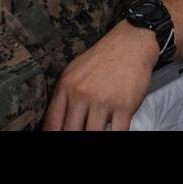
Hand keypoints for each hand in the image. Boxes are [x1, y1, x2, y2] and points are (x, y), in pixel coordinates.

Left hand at [43, 21, 157, 129]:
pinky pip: (117, 133)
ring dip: (93, 135)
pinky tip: (113, 131)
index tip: (57, 138)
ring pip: (92, 134)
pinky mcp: (124, 106)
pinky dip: (115, 136)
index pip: (52, 123)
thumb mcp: (73, 72)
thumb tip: (53, 123)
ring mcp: (103, 101)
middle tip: (80, 132)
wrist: (130, 44)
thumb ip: (63, 96)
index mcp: (66, 86)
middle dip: (73, 137)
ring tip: (95, 130)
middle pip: (70, 132)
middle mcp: (81, 94)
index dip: (53, 135)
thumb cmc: (101, 59)